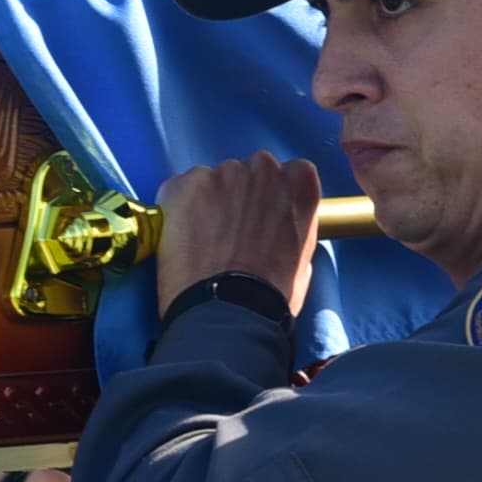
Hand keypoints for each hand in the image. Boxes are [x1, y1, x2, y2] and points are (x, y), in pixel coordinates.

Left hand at [155, 154, 321, 313]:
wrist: (230, 312)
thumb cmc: (270, 294)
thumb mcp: (303, 257)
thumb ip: (291, 226)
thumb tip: (277, 227)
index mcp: (299, 183)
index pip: (286, 172)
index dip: (269, 197)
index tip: (260, 218)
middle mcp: (263, 169)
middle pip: (246, 172)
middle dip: (238, 196)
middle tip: (229, 233)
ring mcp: (222, 174)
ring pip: (211, 180)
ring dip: (207, 202)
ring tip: (202, 241)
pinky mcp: (186, 184)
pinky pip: (179, 189)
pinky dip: (178, 210)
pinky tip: (182, 240)